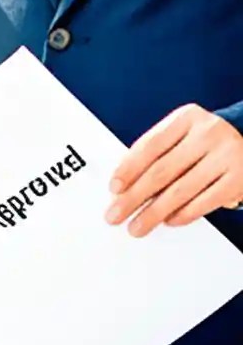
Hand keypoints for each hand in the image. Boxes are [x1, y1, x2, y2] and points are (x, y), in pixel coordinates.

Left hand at [107, 104, 242, 236]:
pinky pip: (204, 202)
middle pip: (162, 171)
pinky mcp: (239, 179)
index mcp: (187, 118)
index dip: (128, 169)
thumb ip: (157, 153)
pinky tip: (168, 220)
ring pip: (180, 190)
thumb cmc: (206, 142)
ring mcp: (227, 156)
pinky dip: (183, 214)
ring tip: (137, 226)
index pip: (150, 145)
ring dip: (154, 213)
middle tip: (115, 214)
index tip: (114, 188)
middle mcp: (208, 134)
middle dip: (134, 197)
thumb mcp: (182, 135)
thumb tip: (124, 186)